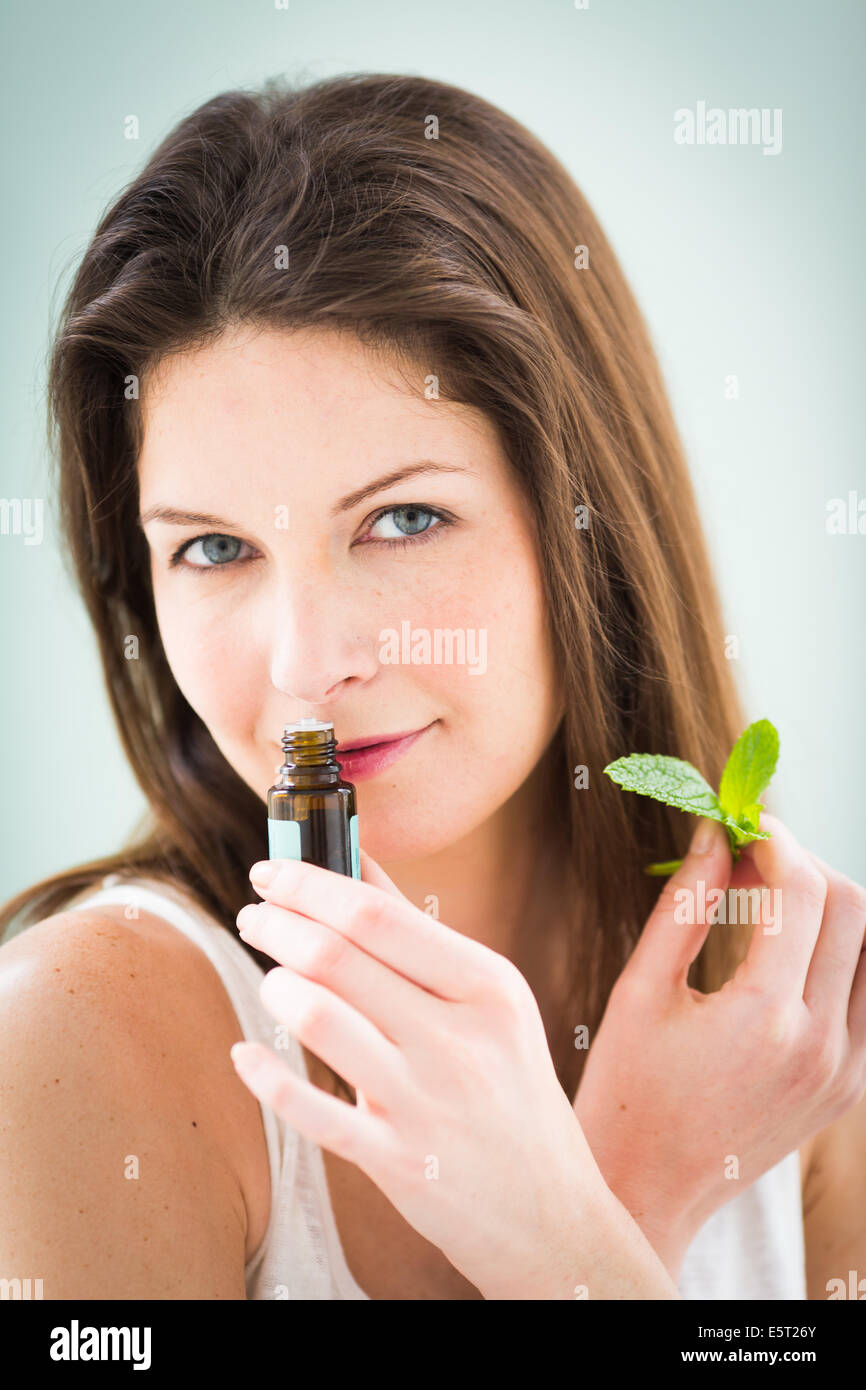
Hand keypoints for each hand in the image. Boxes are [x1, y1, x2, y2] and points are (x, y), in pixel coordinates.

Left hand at [229, 850, 675, 1297]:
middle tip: (254, 917)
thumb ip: (418, 932)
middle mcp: (459, 1038)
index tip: (270, 871)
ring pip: (320, 1020)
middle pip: (339, 958)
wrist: (553, 1212)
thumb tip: (356, 860)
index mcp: (487, 986)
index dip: (309, 885)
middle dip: (278, 926)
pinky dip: (266, 1074)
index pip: (377, 915)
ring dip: (277, 988)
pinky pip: (310, 1109)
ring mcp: (426, 1102)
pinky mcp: (396, 1160)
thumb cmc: (510, 1089)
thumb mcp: (491, 1002)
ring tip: (270, 979)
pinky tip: (245, 1052)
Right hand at [573, 811, 865, 1276]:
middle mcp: (820, 1046)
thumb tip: (714, 833)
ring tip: (767, 901)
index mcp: (763, 1019)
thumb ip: (685, 904)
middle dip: (803, 864)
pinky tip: (781, 953)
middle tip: (749, 858)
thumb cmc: (625, 1088)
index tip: (741, 824)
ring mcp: (843, 1071)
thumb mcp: (640, 989)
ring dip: (825, 907)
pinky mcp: (848, 1087)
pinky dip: (833, 955)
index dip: (774, 840)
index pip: (802, 890)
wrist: (646, 1190)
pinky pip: (865, 995)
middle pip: (852, 908)